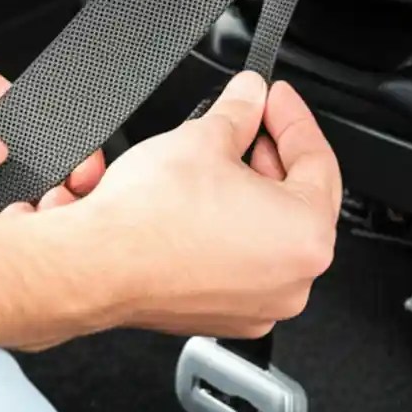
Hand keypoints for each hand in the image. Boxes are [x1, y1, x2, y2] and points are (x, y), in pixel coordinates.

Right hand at [53, 71, 342, 338]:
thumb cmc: (148, 218)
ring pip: (265, 232)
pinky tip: (200, 201)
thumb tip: (248, 96)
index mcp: (305, 235)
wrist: (93, 265)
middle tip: (248, 120)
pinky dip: (225, 229)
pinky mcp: (222, 315)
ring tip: (218, 158)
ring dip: (246, 191)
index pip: (318, 160)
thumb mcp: (203, 138)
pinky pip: (237, 262)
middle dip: (269, 153)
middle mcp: (292, 280)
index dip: (292, 118)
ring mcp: (257, 304)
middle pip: (297, 199)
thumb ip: (239, 110)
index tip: (274, 97)